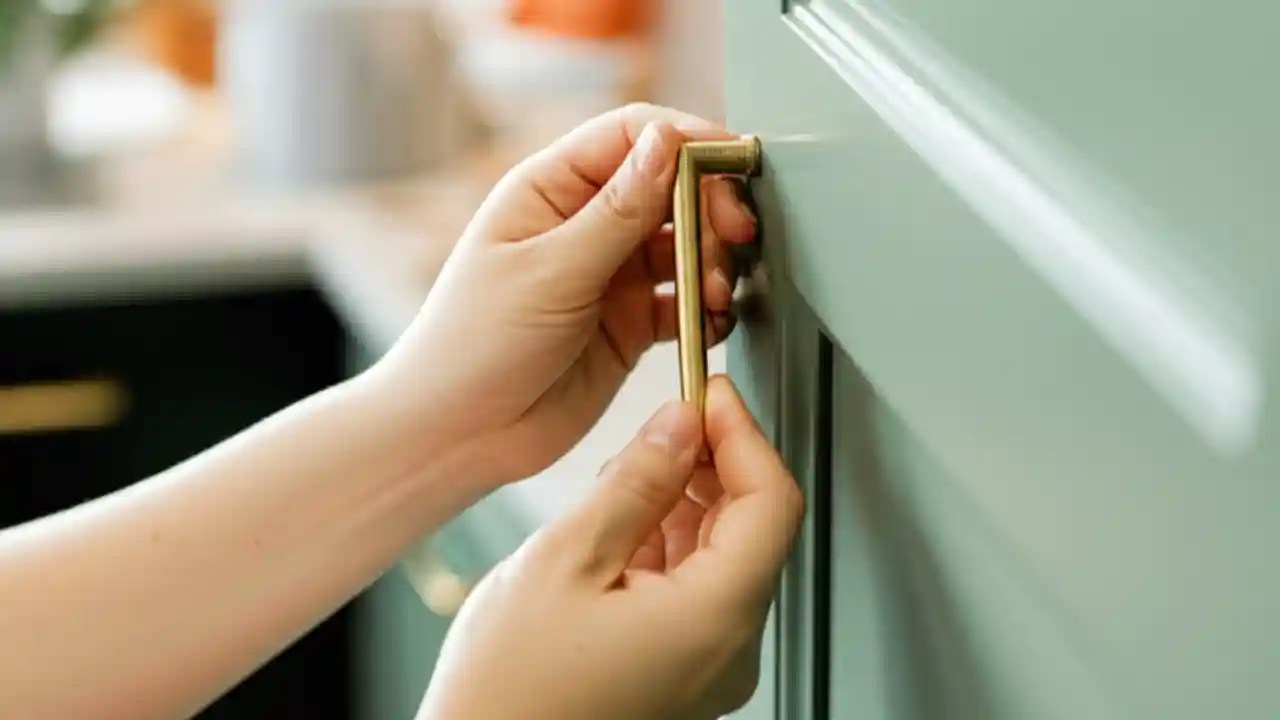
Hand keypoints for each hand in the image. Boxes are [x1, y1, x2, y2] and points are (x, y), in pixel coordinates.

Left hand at [372, 104, 757, 484]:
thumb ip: (617, 211)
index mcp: (551, 188)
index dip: (687, 139)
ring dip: (713, 261)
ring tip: (715, 292)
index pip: (632, 135)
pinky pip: (684, 302)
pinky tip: (710, 322)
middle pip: (671, 186)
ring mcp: (610, 274)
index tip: (733, 161)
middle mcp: (585, 223)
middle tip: (736, 234)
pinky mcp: (629, 324)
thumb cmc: (476, 343)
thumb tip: (668, 140)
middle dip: (710, 205)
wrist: (458, 435)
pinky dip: (707, 309)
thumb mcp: (549, 271)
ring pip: (685, 245)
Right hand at [417, 377, 803, 719]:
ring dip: (688, 501)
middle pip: (754, 527)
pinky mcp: (682, 674)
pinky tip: (624, 524)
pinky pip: (698, 591)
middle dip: (714, 464)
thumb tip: (678, 426)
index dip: (743, 435)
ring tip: (630, 476)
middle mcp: (728, 652)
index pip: (773, 501)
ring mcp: (708, 669)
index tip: (709, 396)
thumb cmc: (507, 693)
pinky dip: (670, 545)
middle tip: (666, 422)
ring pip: (725, 556)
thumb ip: (636, 483)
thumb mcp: (565, 559)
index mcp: (715, 621)